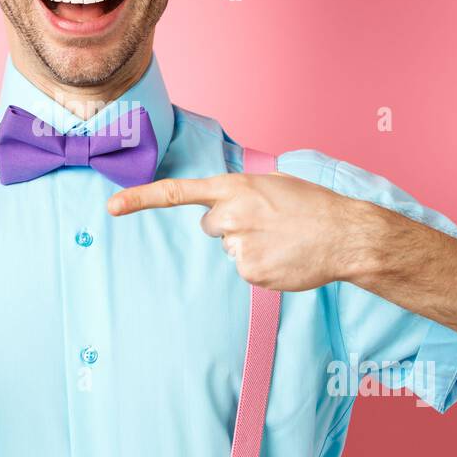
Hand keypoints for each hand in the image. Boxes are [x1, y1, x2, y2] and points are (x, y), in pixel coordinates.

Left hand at [106, 170, 370, 292]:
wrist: (345, 235)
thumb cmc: (313, 205)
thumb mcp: (274, 183)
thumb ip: (241, 191)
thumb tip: (222, 206)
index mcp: (234, 187)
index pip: (176, 193)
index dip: (140, 199)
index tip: (111, 207)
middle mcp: (230, 216)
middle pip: (211, 225)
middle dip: (232, 225)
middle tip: (267, 222)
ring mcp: (239, 247)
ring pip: (230, 249)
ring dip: (250, 245)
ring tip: (282, 239)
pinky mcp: (250, 273)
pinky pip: (245, 269)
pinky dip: (262, 265)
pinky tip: (285, 257)